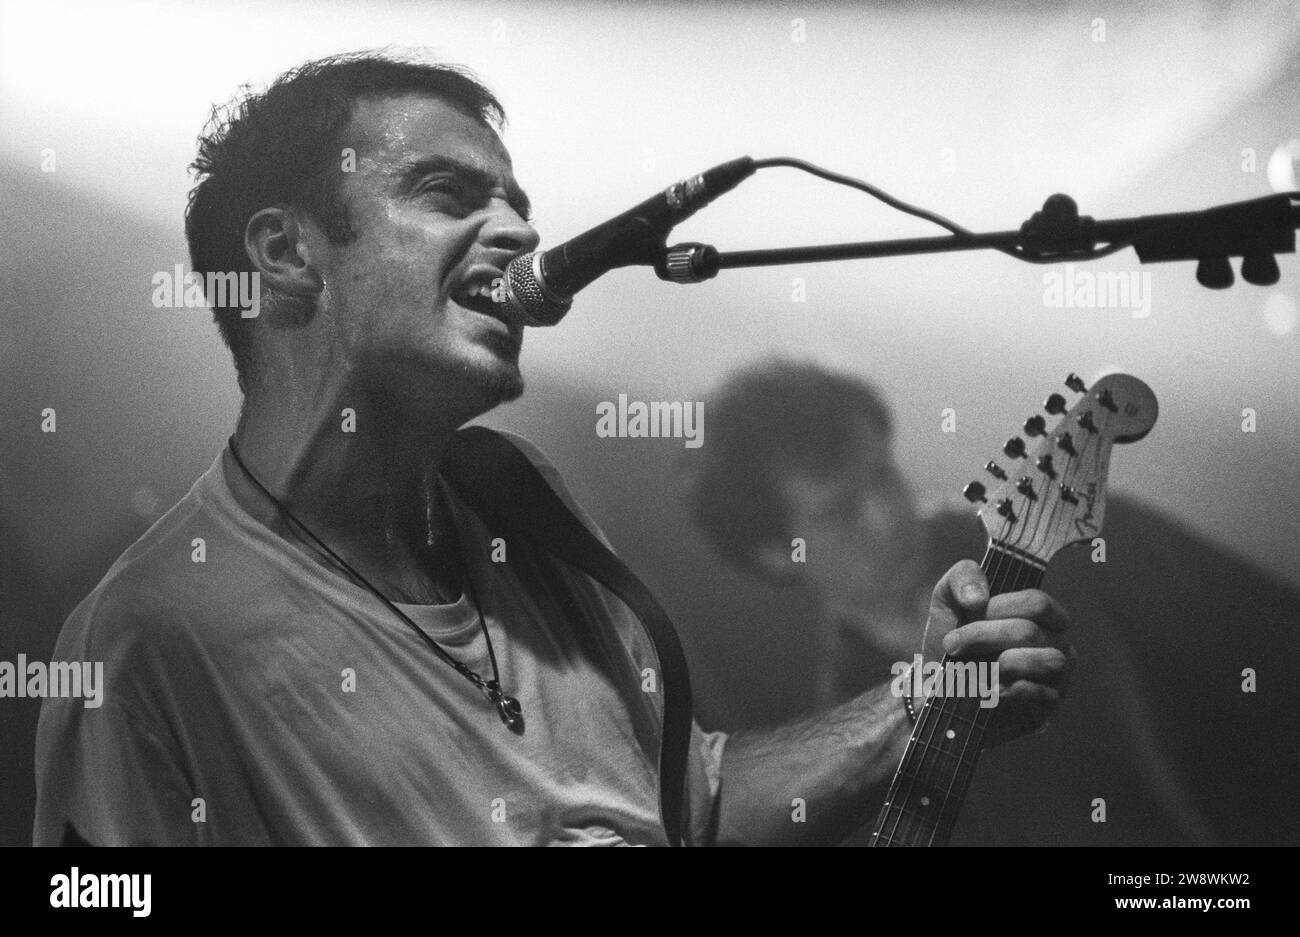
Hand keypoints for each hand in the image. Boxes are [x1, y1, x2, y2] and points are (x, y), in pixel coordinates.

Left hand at [918, 560, 1073, 745]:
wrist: (936, 689)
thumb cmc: (950, 641)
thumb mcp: (948, 601)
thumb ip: (963, 578)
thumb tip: (979, 597)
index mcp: (1039, 614)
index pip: (1036, 602)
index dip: (998, 608)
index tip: (964, 616)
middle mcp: (1055, 641)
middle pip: (1030, 632)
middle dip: (983, 636)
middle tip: (952, 646)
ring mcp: (1056, 675)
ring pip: (1046, 661)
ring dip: (999, 665)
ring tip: (974, 671)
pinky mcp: (1047, 706)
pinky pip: (1039, 694)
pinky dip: (1008, 691)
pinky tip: (989, 692)